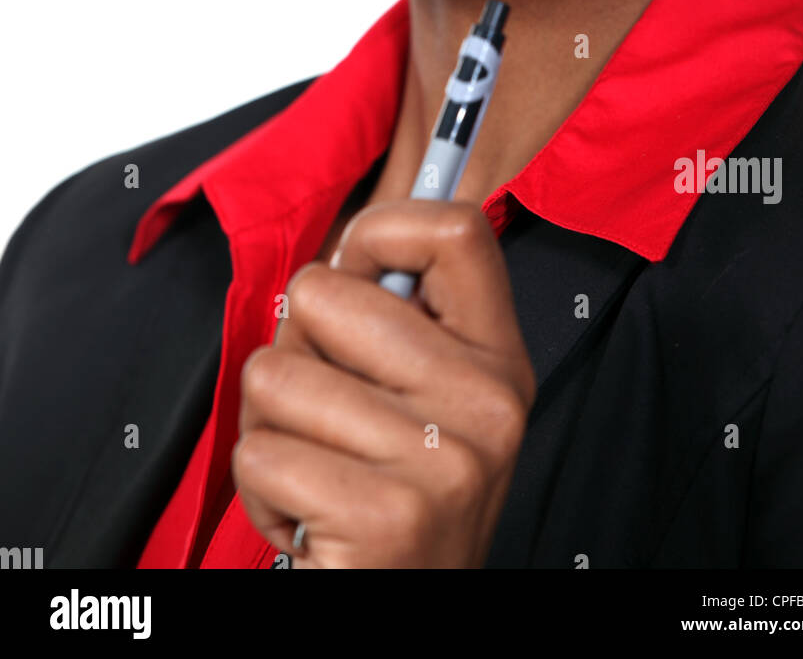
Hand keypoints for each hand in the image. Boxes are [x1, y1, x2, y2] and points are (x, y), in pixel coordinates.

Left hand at [232, 199, 535, 567]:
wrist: (404, 618)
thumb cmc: (397, 503)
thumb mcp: (432, 404)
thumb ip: (398, 322)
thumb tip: (346, 235)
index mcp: (500, 361)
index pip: (456, 228)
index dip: (379, 231)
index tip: (354, 275)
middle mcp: (488, 402)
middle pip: (320, 293)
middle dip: (291, 351)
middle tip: (324, 413)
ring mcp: (443, 459)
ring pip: (272, 374)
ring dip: (266, 429)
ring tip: (315, 469)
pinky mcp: (387, 517)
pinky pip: (258, 454)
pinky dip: (260, 491)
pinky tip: (307, 516)